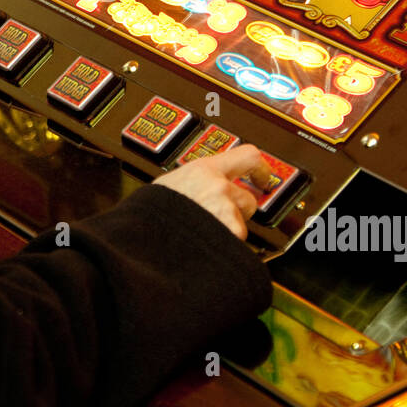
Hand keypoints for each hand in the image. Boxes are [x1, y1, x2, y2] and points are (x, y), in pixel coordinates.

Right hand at [153, 144, 272, 240]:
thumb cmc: (148, 218)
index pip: (249, 156)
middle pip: (248, 198)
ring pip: (242, 224)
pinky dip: (225, 249)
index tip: (263, 176)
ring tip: (204, 236)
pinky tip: (206, 249)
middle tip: (221, 219)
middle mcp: (218, 187)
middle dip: (238, 213)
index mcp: (202, 170)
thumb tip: (197, 186)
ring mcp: (225, 211)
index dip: (261, 168)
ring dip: (229, 232)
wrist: (142, 241)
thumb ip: (190, 182)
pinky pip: (236, 245)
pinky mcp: (229, 234)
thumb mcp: (166, 186)